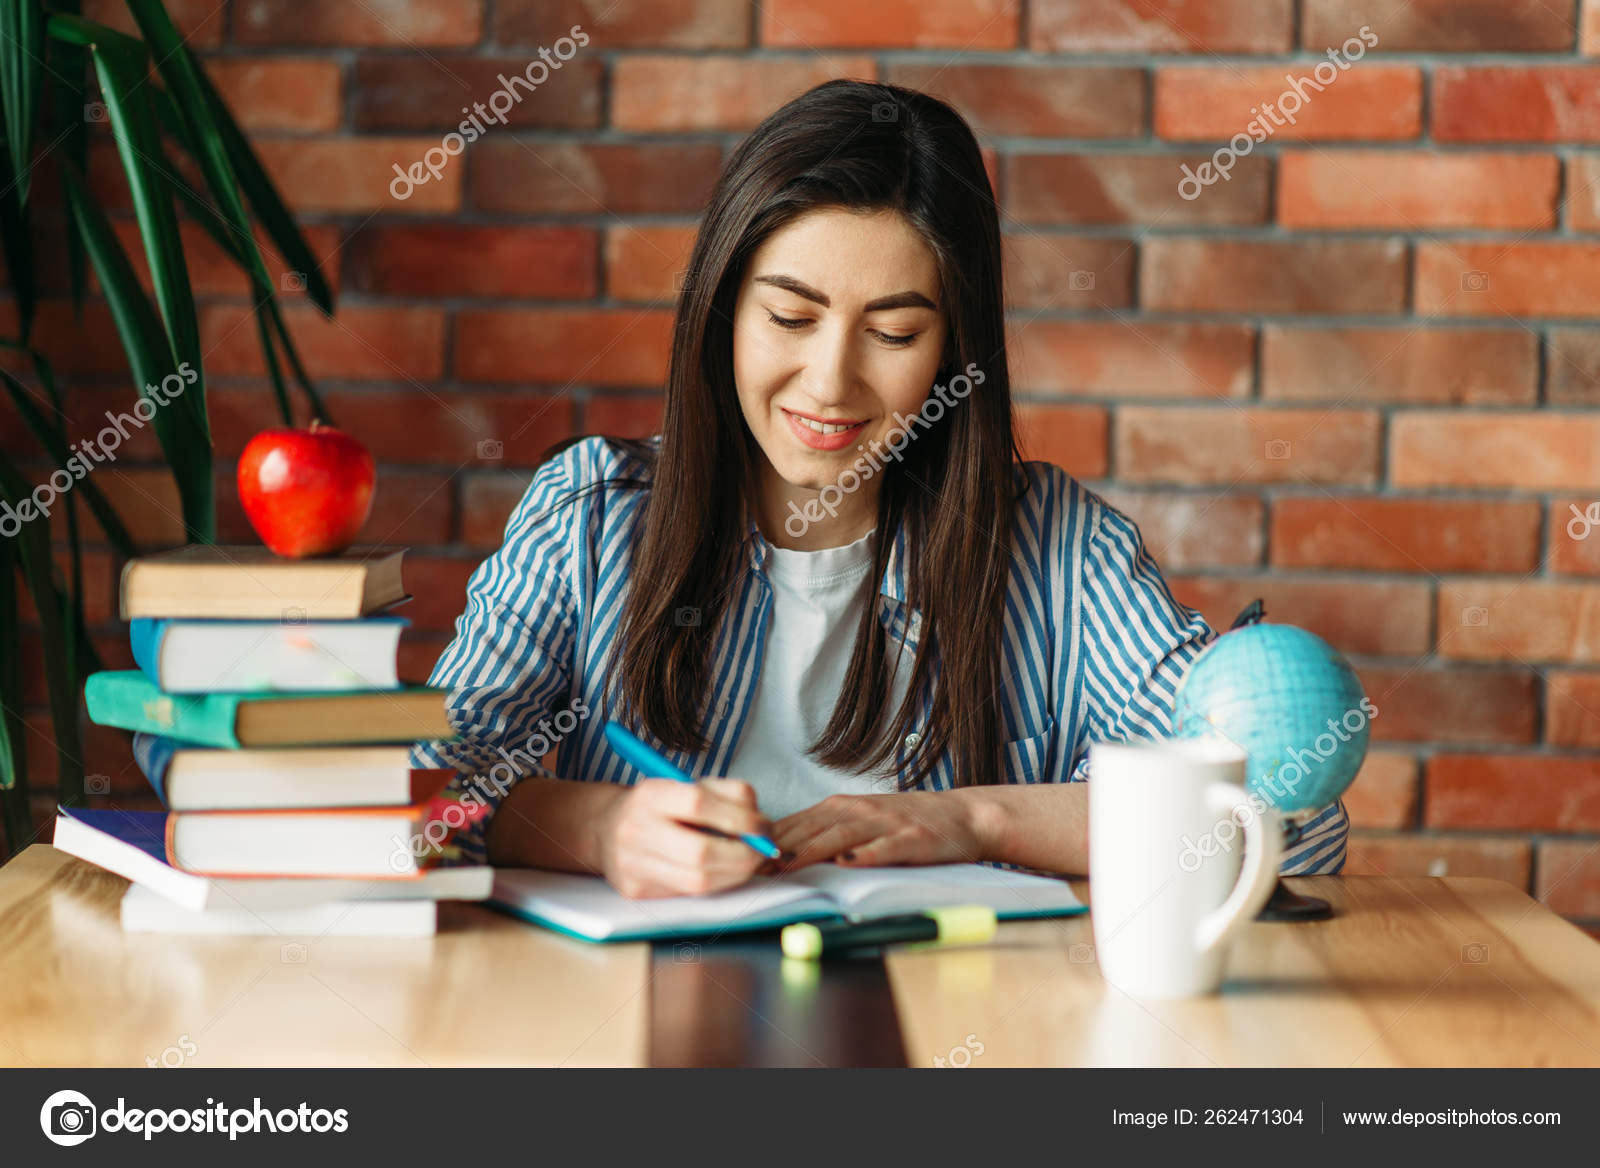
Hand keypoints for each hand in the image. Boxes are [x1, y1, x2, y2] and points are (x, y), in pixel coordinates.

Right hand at [595, 778, 775, 898]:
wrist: (605, 829)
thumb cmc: (659, 806)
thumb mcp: (688, 785)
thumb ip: (729, 795)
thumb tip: (763, 826)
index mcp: (650, 795)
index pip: (699, 803)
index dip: (740, 817)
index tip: (764, 825)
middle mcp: (636, 830)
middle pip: (700, 852)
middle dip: (743, 855)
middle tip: (762, 851)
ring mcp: (632, 865)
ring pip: (697, 881)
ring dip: (734, 874)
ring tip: (748, 862)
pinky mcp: (635, 890)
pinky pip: (687, 893)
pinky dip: (715, 884)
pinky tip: (724, 872)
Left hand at [771, 791, 986, 870]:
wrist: (961, 816)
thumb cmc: (904, 823)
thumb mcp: (860, 819)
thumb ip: (824, 832)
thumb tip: (777, 852)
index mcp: (840, 807)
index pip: (793, 824)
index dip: (766, 842)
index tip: (740, 859)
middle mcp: (857, 811)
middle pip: (809, 830)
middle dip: (778, 849)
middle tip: (751, 868)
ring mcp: (883, 824)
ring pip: (839, 837)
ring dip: (809, 852)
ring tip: (785, 866)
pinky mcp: (909, 839)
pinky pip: (884, 848)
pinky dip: (865, 855)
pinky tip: (849, 864)